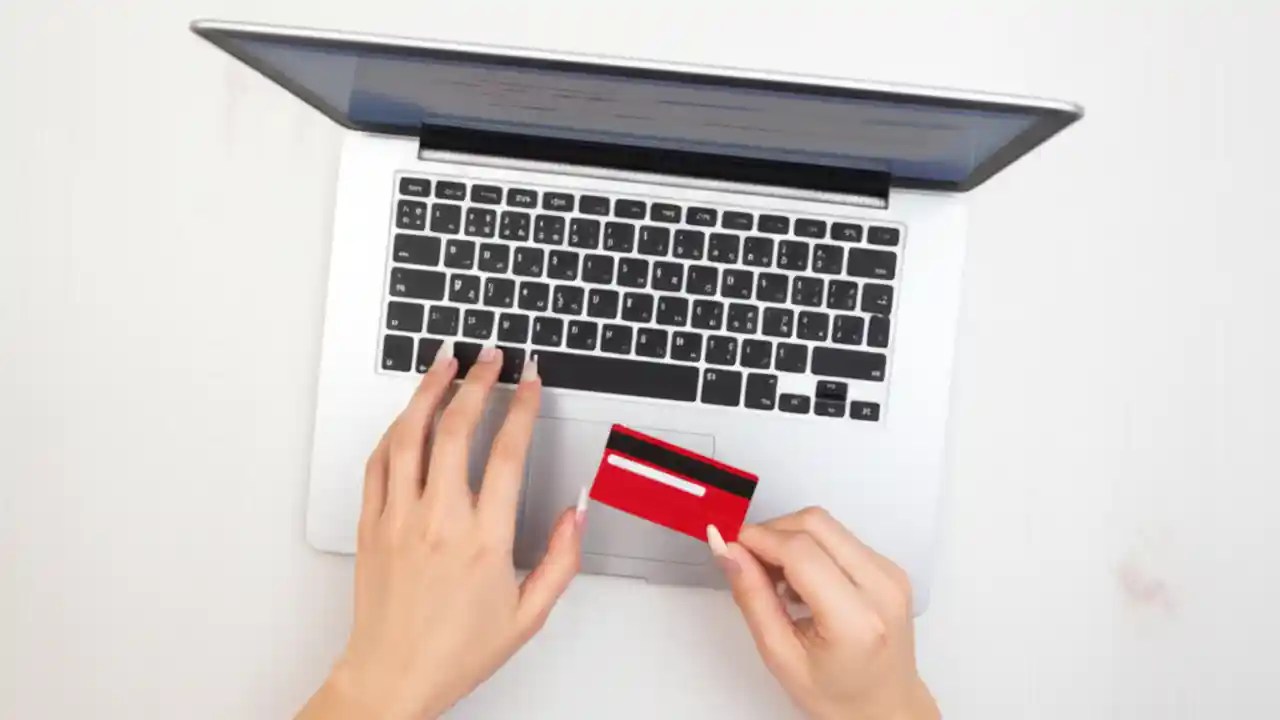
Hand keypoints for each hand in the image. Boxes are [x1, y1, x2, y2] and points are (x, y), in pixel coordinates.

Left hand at [299, 344, 583, 719]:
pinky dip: (394, 431)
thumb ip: (561, 559)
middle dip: (477, 382)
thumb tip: (575, 512)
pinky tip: (408, 415)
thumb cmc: (456, 651)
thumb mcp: (529, 615)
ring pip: (409, 436)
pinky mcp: (371, 525)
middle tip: (490, 357)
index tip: (530, 382)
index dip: (522, 407)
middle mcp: (438, 521)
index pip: (506, 453)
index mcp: (482, 540)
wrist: (392, 677)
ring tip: (444, 363)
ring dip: (428, 392)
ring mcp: (398, 519)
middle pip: (456, 429)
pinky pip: (378, 463)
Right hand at [711, 508, 938, 719]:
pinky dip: (810, 547)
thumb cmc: (836, 695)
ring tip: (777, 581)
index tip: (728, 545)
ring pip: (826, 525)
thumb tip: (725, 548)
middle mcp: (881, 587)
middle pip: (815, 524)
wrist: (887, 708)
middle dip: (772, 532)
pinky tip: (801, 583)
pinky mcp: (890, 567)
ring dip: (790, 538)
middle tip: (749, 563)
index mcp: (856, 620)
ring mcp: (891, 573)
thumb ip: (752, 598)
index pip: (800, 552)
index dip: (758, 539)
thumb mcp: (780, 657)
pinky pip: (840, 537)